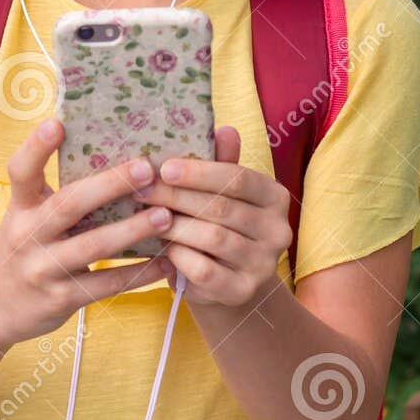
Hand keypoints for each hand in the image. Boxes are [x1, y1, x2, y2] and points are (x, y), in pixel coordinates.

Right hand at [0, 119, 173, 347]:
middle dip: (110, 184)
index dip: (36, 147)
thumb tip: (110, 155)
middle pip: (69, 204)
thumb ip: (56, 194)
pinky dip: (140, 274)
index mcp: (20, 207)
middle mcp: (28, 235)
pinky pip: (106, 285)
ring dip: (133, 230)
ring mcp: (43, 268)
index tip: (57, 122)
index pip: (21, 171)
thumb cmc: (21, 249)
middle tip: (146, 167)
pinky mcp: (61, 299)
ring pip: (93, 246)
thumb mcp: (26, 218)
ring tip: (166, 215)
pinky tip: (167, 263)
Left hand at [132, 125, 292, 307]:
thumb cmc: (218, 224)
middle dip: (176, 198)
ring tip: (146, 218)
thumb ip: (222, 162)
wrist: (223, 280)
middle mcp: (278, 230)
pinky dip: (180, 257)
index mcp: (275, 197)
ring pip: (212, 238)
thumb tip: (225, 128)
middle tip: (142, 191)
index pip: (239, 178)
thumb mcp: (221, 192)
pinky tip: (163, 250)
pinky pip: (205, 271)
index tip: (164, 167)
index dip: (200, 172)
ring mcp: (263, 264)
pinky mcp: (242, 291)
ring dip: (174, 226)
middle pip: (222, 208)